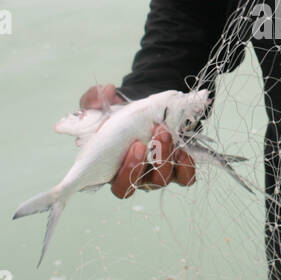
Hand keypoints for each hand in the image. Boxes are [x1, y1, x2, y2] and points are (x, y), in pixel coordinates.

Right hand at [79, 84, 196, 198]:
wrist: (147, 108)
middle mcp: (139, 176)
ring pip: (164, 178)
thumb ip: (94, 99)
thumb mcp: (104, 105)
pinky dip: (186, 166)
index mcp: (116, 170)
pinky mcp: (178, 167)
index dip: (126, 174)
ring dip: (166, 155)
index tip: (135, 146)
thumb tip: (107, 91)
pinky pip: (186, 177)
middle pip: (144, 184)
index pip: (120, 188)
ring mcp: (158, 173)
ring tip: (164, 131)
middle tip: (151, 134)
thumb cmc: (121, 114)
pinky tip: (182, 149)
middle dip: (148, 161)